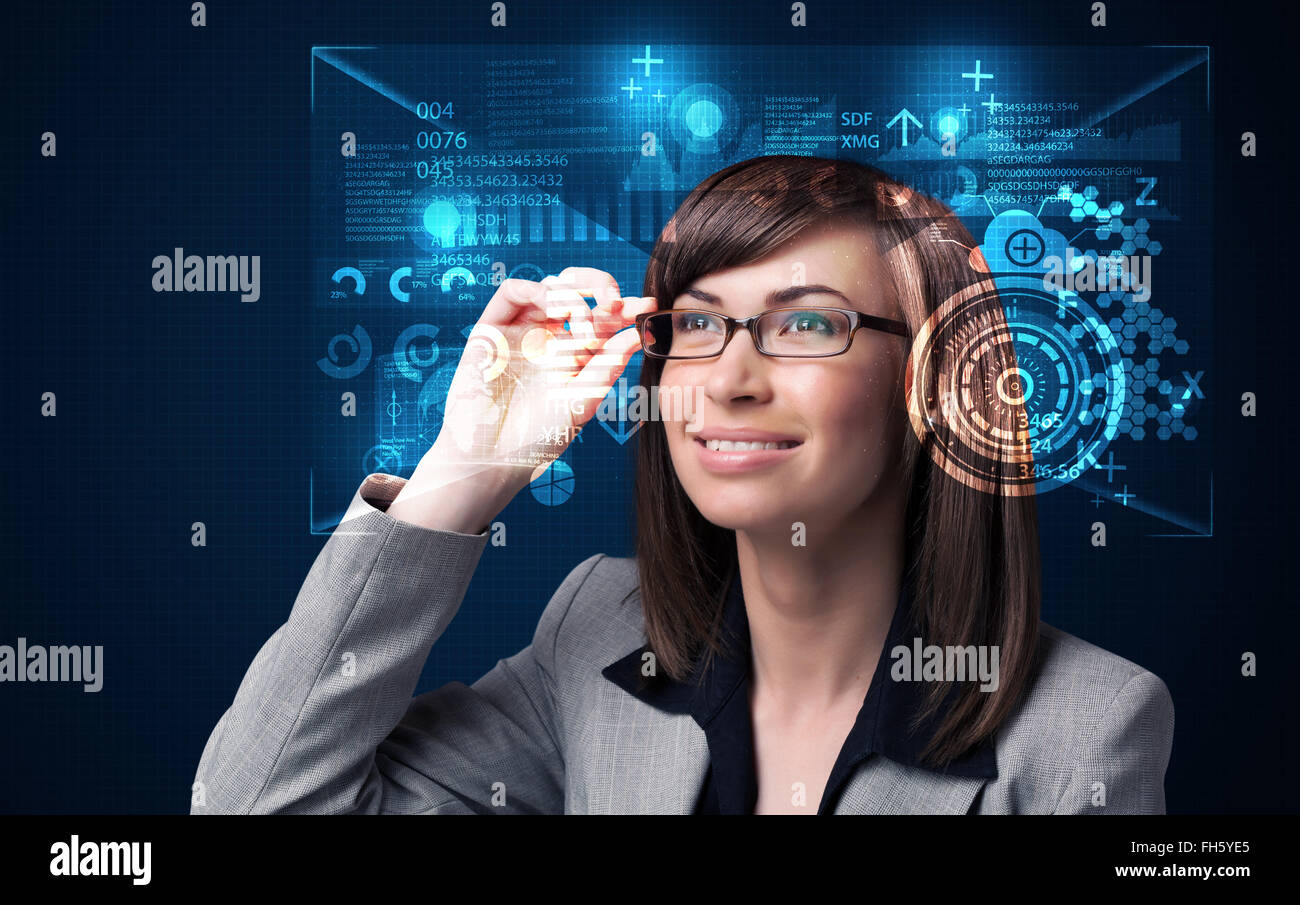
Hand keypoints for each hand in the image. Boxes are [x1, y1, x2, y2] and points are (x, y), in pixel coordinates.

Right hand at [388, 268, 655, 531]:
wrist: (494, 457)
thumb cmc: (540, 436)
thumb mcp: (584, 398)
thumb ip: (610, 363)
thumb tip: (639, 333)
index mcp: (575, 353)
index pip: (603, 318)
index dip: (626, 307)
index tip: (648, 306)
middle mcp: (550, 337)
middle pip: (578, 289)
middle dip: (601, 286)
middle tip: (615, 304)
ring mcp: (521, 330)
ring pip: (551, 285)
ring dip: (574, 294)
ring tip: (583, 324)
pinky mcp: (493, 329)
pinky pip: (514, 291)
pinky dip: (539, 290)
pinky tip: (556, 309)